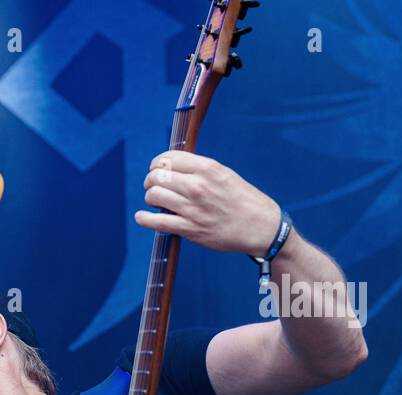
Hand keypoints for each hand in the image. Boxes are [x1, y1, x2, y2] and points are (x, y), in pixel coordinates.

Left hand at [136, 151, 280, 256]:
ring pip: (154, 195)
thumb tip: (174, 166)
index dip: (157, 163)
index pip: (168, 158)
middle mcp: (198, 186)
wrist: (260, 226)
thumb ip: (199, 170)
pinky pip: (156, 222)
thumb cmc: (242, 200)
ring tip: (155, 201)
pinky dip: (144, 218)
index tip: (156, 169)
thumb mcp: (224, 175)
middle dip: (150, 180)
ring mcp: (192, 208)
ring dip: (150, 198)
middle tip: (154, 186)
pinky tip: (142, 216)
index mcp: (207, 168)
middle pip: (157, 176)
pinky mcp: (189, 228)